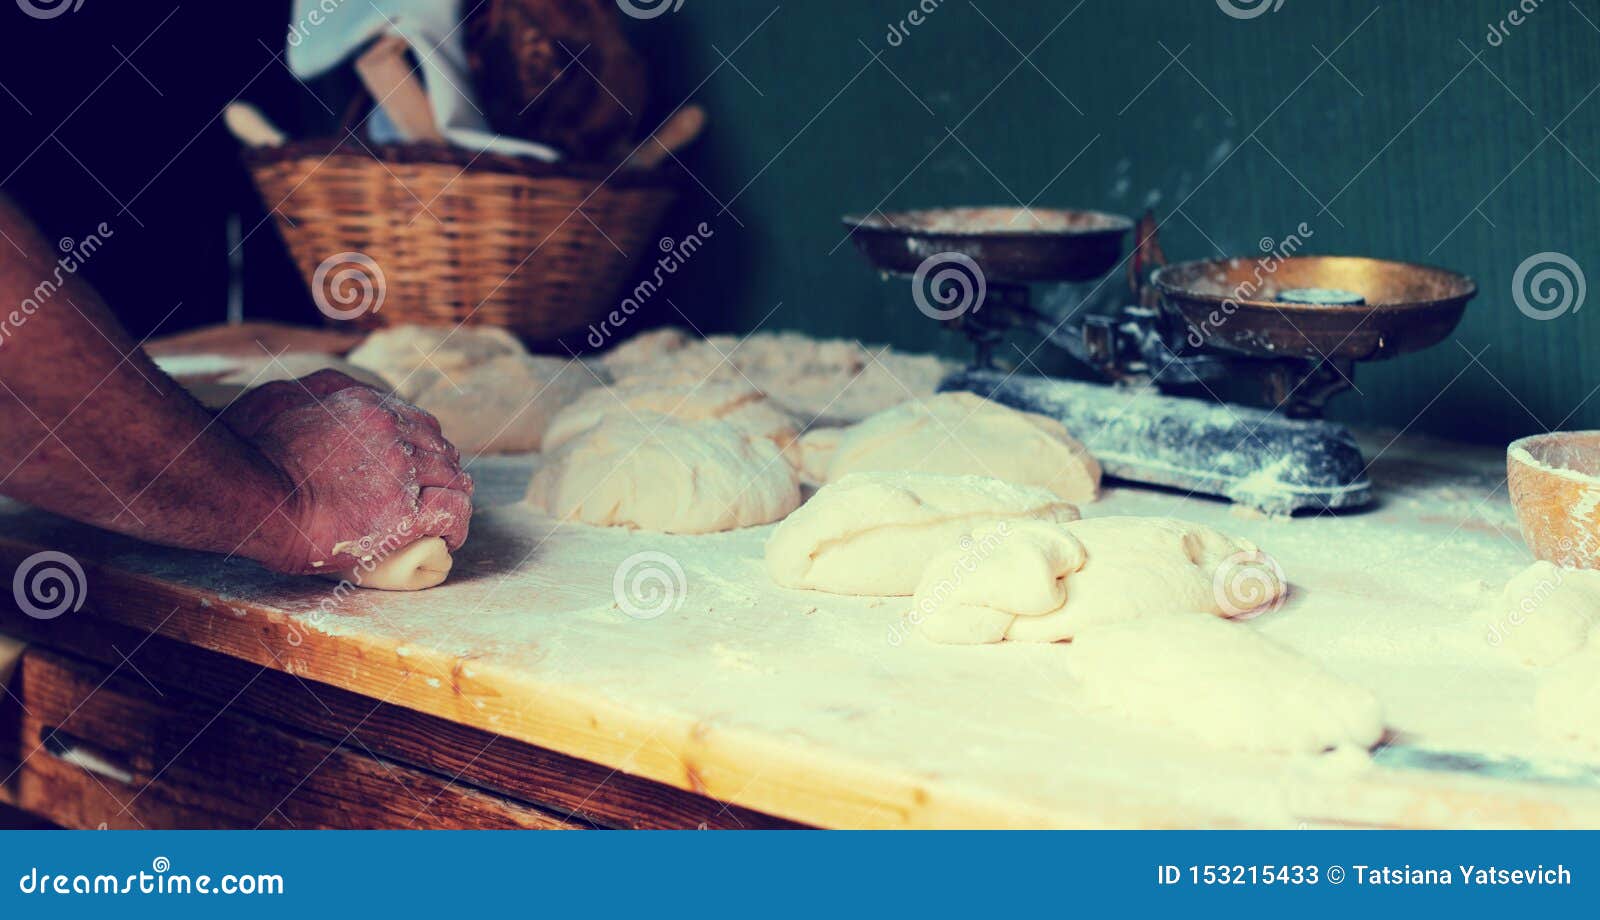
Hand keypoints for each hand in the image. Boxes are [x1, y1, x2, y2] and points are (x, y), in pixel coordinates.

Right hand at [225, 370, 473, 574]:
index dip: (426, 448)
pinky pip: (451, 512)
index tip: (423, 467)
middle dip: (442, 474)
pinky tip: (448, 539)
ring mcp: (400, 469)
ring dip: (451, 500)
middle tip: (439, 496)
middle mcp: (390, 430)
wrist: (252, 496)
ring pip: (451, 480)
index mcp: (366, 405)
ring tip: (447, 522)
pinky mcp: (403, 510)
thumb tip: (333, 392)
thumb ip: (316, 391)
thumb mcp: (280, 399)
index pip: (417, 422)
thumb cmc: (254, 455)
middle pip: (439, 450)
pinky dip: (455, 527)